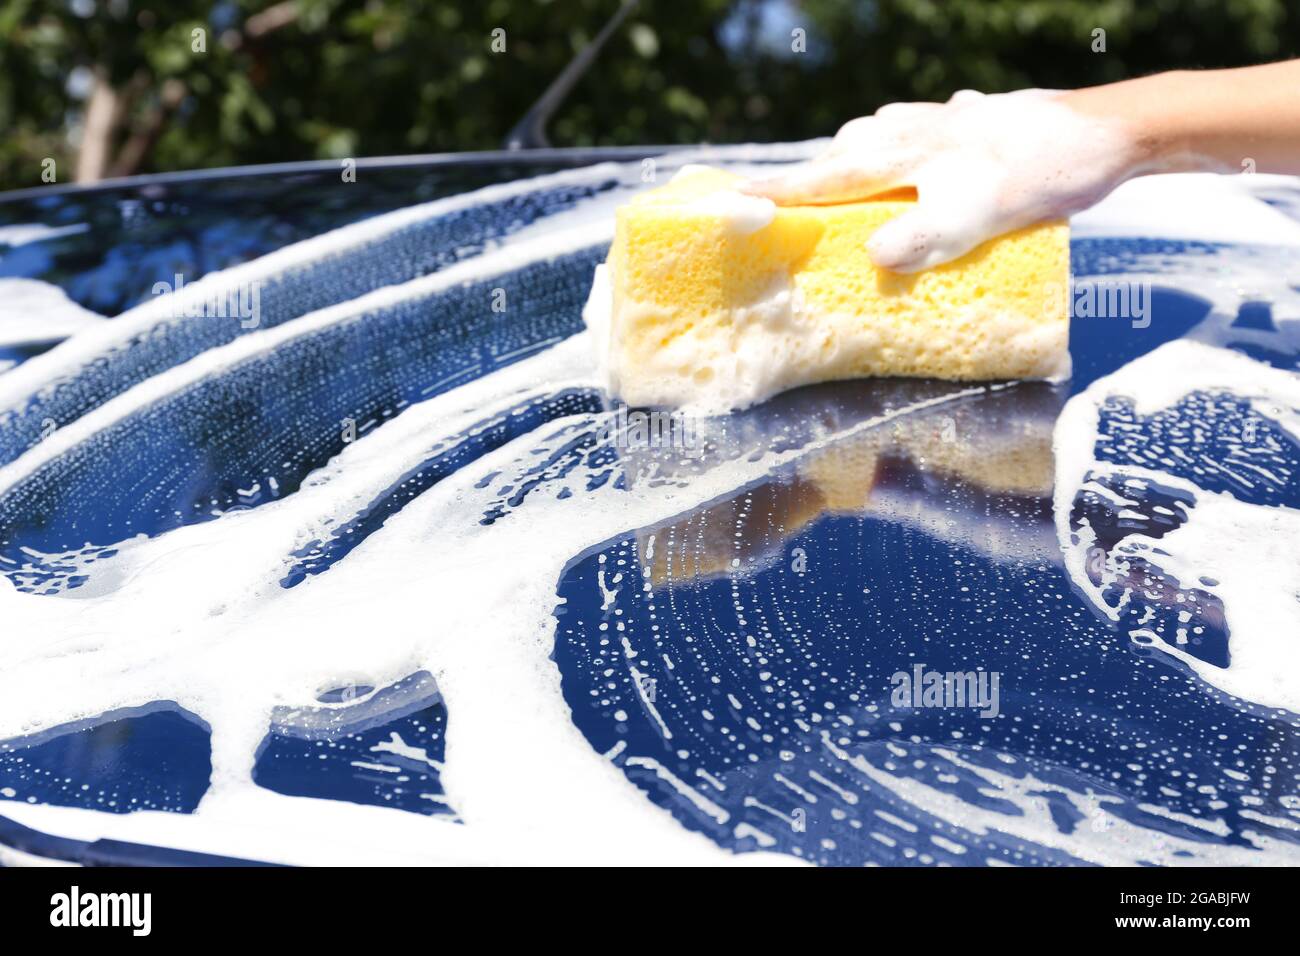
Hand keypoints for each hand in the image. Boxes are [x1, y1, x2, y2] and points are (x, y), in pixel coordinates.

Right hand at [741, 88, 1138, 271]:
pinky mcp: (973, 121)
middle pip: (845, 155)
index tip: (732, 198)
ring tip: (853, 190)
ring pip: (881, 139)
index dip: (778, 191)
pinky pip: (921, 135)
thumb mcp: (970, 222)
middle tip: (794, 206)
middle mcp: (911, 129)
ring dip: (860, 163)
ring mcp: (943, 121)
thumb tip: (871, 258)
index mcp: (899, 153)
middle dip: (816, 179)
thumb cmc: (1033, 176)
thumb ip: (915, 242)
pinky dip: (906, 151)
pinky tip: (926, 162)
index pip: (823, 178)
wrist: (1104, 134)